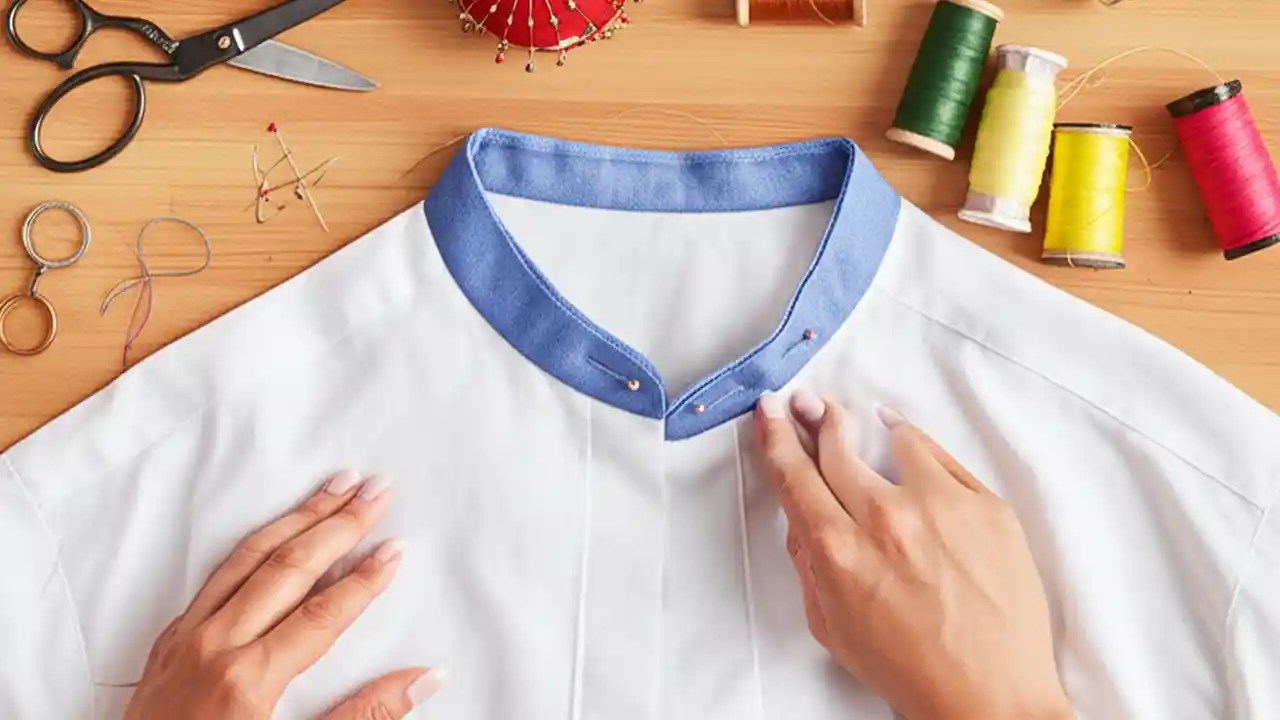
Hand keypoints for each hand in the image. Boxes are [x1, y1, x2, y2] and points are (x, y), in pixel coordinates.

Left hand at [124, 471, 441, 719]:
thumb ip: (362, 716)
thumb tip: (421, 680)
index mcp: (248, 679)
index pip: (323, 612)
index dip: (365, 578)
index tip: (395, 550)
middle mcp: (214, 646)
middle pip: (289, 566)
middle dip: (339, 522)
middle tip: (376, 490)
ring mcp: (186, 638)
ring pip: (248, 557)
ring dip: (297, 517)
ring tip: (333, 487)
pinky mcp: (168, 642)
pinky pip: (214, 574)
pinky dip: (253, 543)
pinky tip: (272, 532)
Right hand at [755, 392, 1069, 719]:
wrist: (991, 696)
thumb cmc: (911, 669)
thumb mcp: (832, 626)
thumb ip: (809, 565)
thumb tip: (801, 515)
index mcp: (839, 552)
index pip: (795, 473)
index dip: (777, 436)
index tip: (771, 412)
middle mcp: (886, 520)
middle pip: (836, 445)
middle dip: (815, 417)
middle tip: (807, 402)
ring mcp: (940, 507)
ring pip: (891, 439)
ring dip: (866, 427)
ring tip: (861, 421)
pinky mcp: (984, 505)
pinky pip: (940, 457)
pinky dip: (915, 444)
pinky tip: (903, 439)